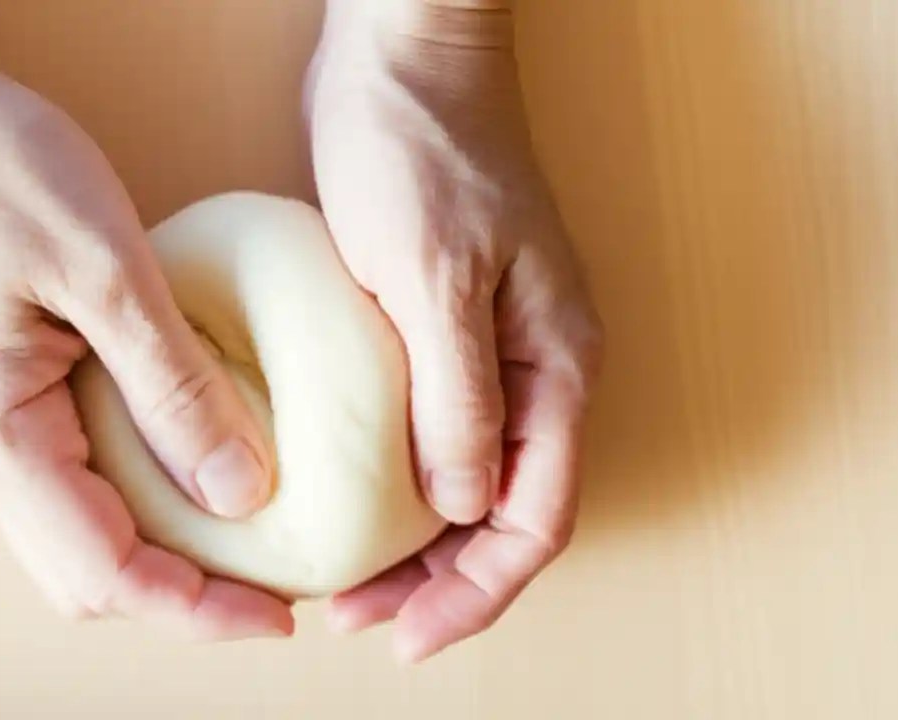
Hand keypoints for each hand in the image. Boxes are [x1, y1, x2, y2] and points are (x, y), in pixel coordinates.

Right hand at [0, 48, 291, 638]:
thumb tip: (242, 495)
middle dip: (175, 588)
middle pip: (78, 568)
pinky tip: (174, 453)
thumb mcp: (104, 269)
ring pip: (65, 523)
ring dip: (149, 538)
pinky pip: (52, 469)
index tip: (278, 614)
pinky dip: (120, 485)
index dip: (194, 607)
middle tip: (267, 574)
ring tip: (236, 523)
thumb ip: (173, 390)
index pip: (101, 569)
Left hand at [307, 0, 601, 660]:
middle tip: (359, 617)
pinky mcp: (440, 326)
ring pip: (466, 477)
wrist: (401, 58)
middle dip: (441, 580)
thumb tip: (458, 508)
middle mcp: (533, 367)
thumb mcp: (433, 280)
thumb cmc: (423, 149)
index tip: (408, 634)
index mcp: (555, 364)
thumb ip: (458, 398)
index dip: (477, 590)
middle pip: (503, 511)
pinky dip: (394, 479)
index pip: (535, 517)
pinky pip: (431, 428)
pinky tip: (342, 498)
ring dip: (414, 541)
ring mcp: (489, 347)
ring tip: (346, 582)